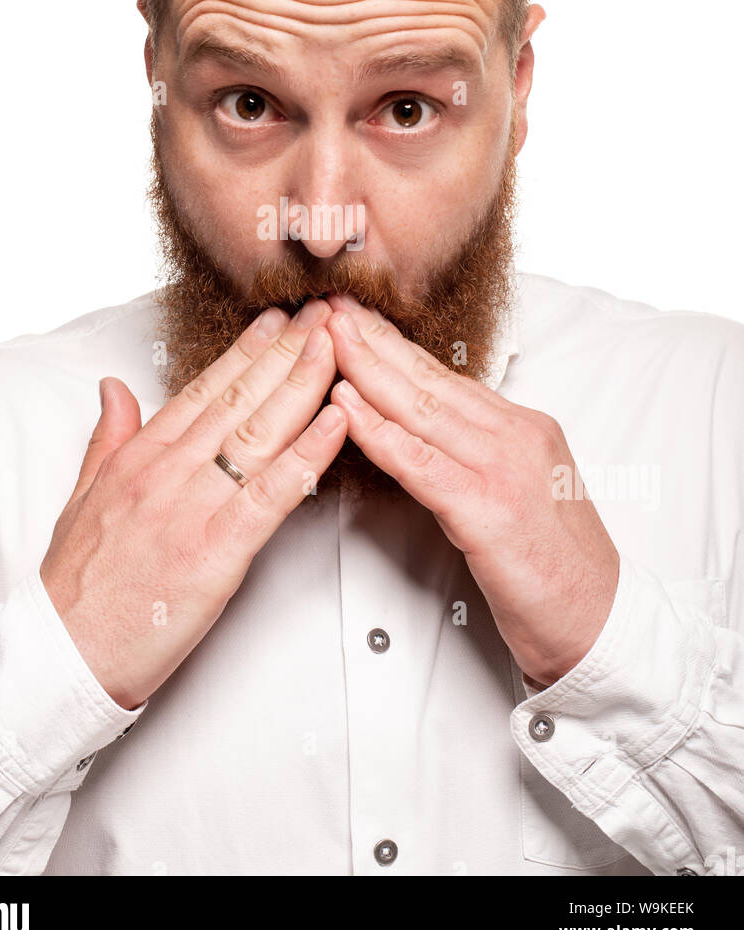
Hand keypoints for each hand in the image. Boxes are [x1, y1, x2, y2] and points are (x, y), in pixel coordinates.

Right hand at [40, 299, 345, 708]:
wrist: (61, 655)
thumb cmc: (76, 587)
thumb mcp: (81, 497)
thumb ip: (107, 437)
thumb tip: (114, 388)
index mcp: (139, 458)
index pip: (202, 390)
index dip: (245, 352)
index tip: (276, 322)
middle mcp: (167, 473)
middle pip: (238, 398)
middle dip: (286, 352)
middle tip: (323, 315)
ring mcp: (192, 509)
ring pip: (259, 433)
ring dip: (304, 384)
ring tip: (336, 347)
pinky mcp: (215, 552)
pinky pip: (271, 494)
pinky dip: (308, 454)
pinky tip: (335, 422)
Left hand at [324, 293, 619, 687]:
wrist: (602, 622)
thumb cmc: (557, 569)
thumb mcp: (522, 492)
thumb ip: (479, 456)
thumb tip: (427, 434)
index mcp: (523, 428)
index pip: (445, 377)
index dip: (395, 345)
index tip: (356, 318)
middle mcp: (516, 436)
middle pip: (429, 379)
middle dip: (373, 340)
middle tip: (330, 306)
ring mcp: (505, 469)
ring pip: (421, 409)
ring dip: (366, 370)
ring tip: (327, 339)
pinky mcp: (489, 510)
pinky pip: (421, 463)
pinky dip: (378, 431)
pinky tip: (345, 407)